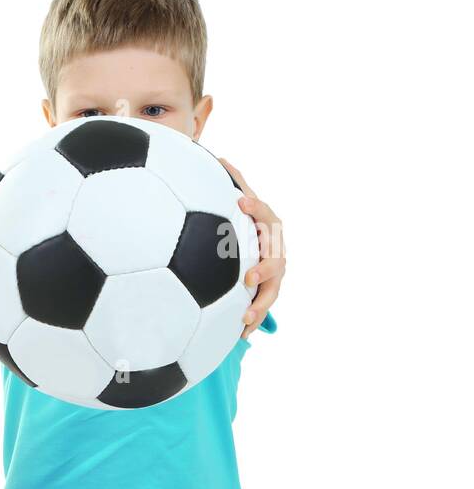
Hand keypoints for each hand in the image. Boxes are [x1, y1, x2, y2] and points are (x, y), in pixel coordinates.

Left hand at [221, 159, 285, 338]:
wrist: (257, 246)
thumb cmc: (242, 221)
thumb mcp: (238, 202)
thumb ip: (231, 181)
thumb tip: (213, 153)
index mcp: (267, 225)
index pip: (264, 214)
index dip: (255, 208)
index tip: (240, 203)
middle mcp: (275, 249)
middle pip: (276, 259)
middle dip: (266, 268)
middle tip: (249, 277)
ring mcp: (276, 272)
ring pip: (273, 290)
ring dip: (261, 305)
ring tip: (246, 318)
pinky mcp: (268, 292)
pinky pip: (262, 308)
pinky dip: (253, 321)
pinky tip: (240, 335)